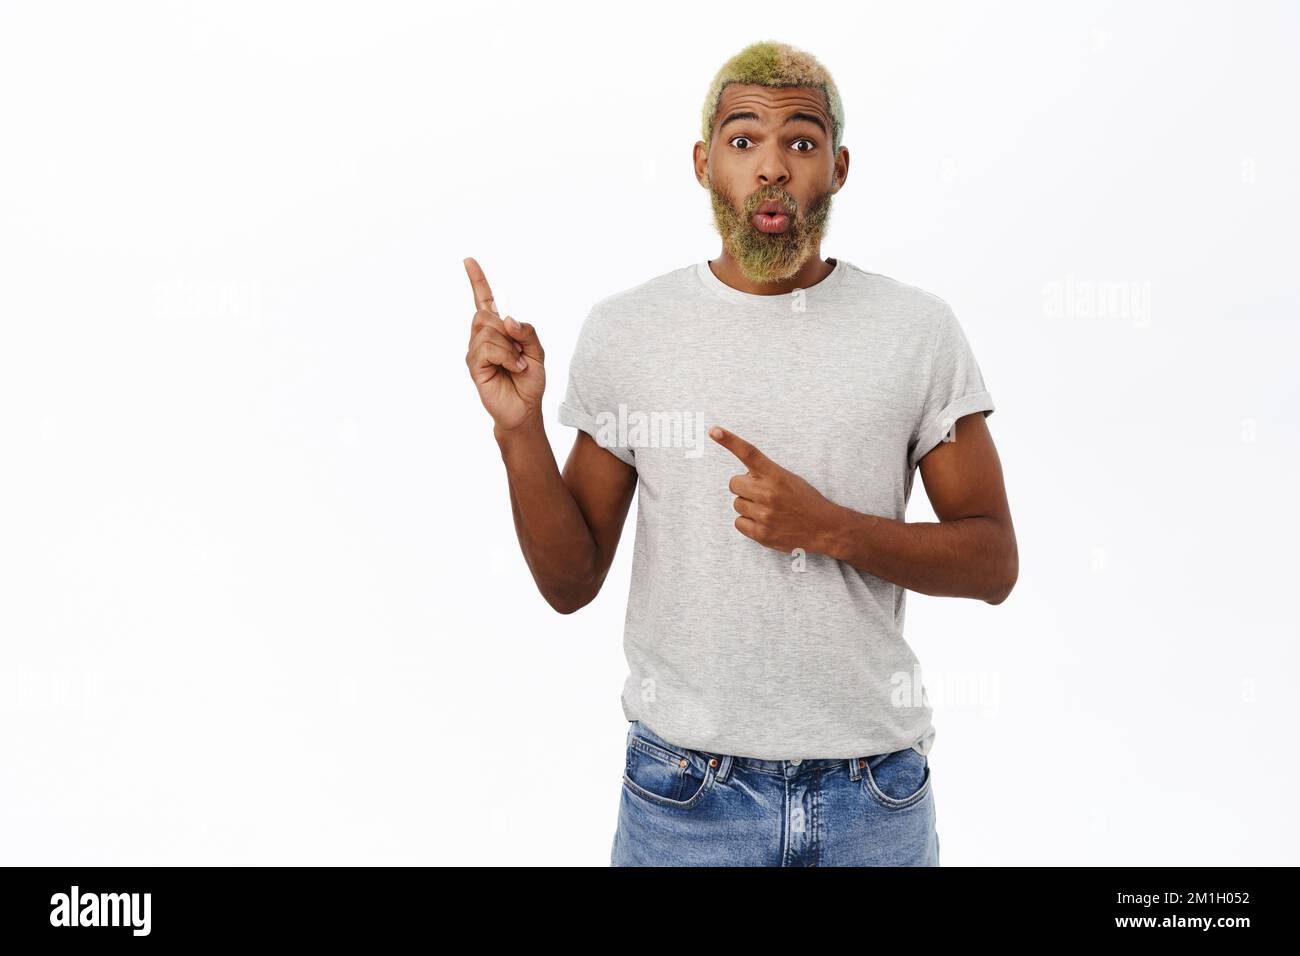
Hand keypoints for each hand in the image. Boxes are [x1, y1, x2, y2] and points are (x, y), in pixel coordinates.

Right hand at [463, 257, 545, 431]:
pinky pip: (488, 348)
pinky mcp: (474, 365)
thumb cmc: (529, 380)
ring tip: (517, 365)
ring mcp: (475, 351)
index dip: (478, 280)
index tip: (469, 260)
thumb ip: (527, 331)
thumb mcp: (538, 351)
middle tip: (519, 351)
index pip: (485, 300)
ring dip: (510, 347)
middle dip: (507, 329)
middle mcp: (482, 337)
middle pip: (486, 314)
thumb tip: (508, 318)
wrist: (525, 408)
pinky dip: (507, 356)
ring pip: (488, 330)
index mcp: (498, 329)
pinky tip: (513, 368)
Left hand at [710, 425, 847, 555]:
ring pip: (737, 504)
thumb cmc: (805, 500)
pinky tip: (765, 522)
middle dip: (744, 487)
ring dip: (748, 506)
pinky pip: (738, 523)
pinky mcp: (762, 533)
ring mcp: (764, 515)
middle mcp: (768, 493)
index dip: (730, 441)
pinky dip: (748, 523)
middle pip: (734, 484)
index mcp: (776, 475)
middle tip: (761, 493)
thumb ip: (764, 476)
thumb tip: (740, 481)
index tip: (713, 430)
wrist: (824, 528)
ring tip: (768, 509)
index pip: (749, 453)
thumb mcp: (789, 478)